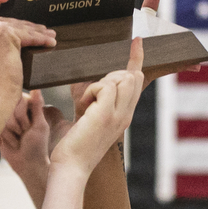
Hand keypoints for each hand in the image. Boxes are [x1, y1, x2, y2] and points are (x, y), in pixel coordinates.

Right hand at [0, 91, 58, 194]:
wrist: (27, 165)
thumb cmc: (37, 146)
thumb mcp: (40, 125)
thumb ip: (37, 106)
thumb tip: (36, 88)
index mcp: (28, 109)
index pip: (18, 99)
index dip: (21, 112)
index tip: (28, 124)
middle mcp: (16, 113)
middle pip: (9, 108)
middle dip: (17, 124)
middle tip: (24, 133)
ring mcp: (6, 122)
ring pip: (2, 119)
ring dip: (11, 133)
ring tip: (18, 140)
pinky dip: (4, 138)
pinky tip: (11, 143)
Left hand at [52, 39, 144, 171]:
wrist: (70, 167)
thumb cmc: (73, 147)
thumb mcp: (88, 121)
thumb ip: (94, 104)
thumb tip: (90, 86)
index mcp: (123, 116)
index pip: (136, 82)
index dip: (137, 59)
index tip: (137, 41)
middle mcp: (126, 114)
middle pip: (133, 76)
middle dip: (111, 74)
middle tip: (91, 94)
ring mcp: (119, 114)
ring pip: (122, 77)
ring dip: (101, 82)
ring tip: (86, 103)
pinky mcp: (107, 114)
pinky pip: (106, 85)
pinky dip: (91, 90)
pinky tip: (83, 106)